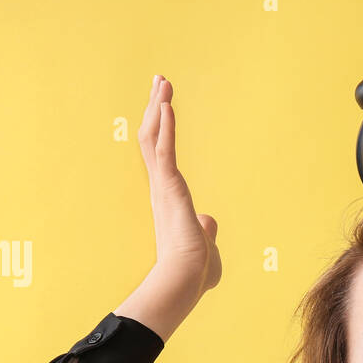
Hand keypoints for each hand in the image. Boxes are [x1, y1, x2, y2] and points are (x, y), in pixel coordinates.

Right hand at [138, 74, 221, 295]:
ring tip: (163, 81)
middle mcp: (160, 188)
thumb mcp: (205, 244)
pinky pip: (164, 150)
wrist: (187, 281)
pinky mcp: (169, 188)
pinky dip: (166, 126)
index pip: (160, 155)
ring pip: (155, 138)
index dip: (161, 130)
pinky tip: (167, 104)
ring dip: (159, 108)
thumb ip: (206, 230)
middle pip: (153, 138)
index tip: (163, 106)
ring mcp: (162, 186)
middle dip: (156, 108)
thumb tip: (209, 222)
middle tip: (159, 82)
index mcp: (169, 198)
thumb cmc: (195, 272)